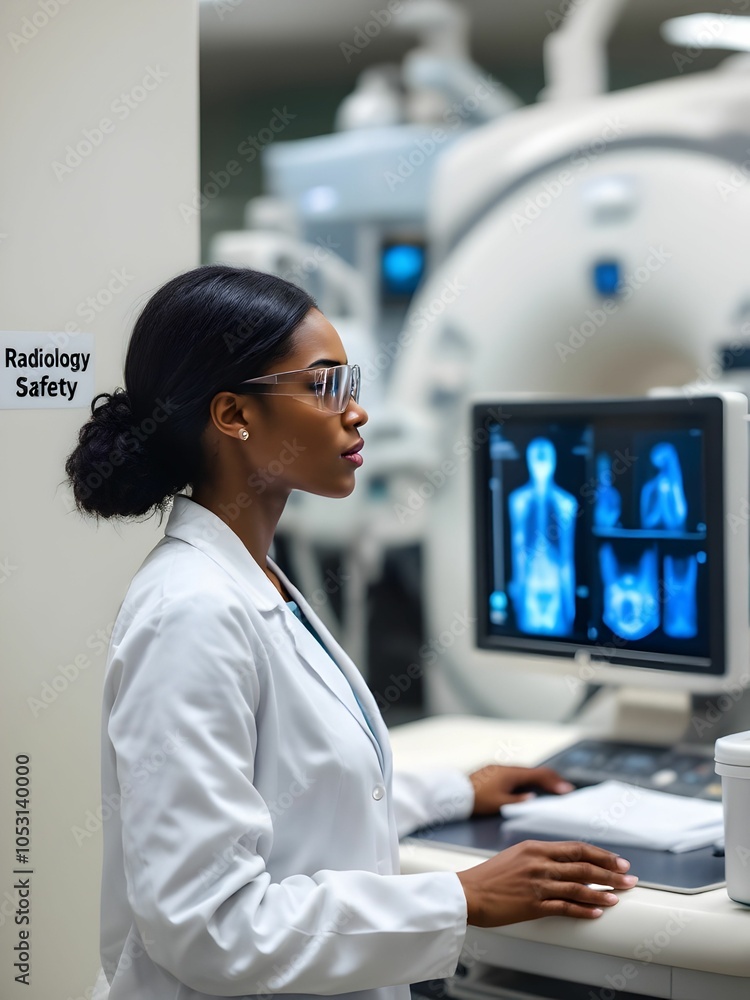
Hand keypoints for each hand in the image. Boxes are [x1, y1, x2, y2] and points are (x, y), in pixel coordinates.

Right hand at [456, 840, 637, 925]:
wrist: (469, 892)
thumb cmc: (490, 875)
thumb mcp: (517, 855)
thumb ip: (541, 857)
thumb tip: (566, 863)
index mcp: (536, 848)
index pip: (577, 848)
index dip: (601, 855)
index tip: (618, 861)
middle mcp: (540, 863)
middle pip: (584, 866)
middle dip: (611, 873)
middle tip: (629, 878)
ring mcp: (538, 884)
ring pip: (579, 887)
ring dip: (602, 893)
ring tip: (618, 897)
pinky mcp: (533, 905)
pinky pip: (565, 907)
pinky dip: (584, 910)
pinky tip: (596, 913)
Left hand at [468, 764, 573, 814]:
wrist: (457, 792)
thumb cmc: (478, 798)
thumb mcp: (500, 804)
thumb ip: (519, 801)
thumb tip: (534, 798)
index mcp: (512, 774)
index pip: (539, 775)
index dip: (555, 782)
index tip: (567, 789)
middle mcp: (508, 768)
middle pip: (534, 772)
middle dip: (550, 780)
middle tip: (563, 789)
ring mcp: (501, 769)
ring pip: (525, 773)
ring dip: (539, 780)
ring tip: (550, 789)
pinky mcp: (495, 773)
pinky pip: (516, 775)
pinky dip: (527, 780)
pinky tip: (528, 788)